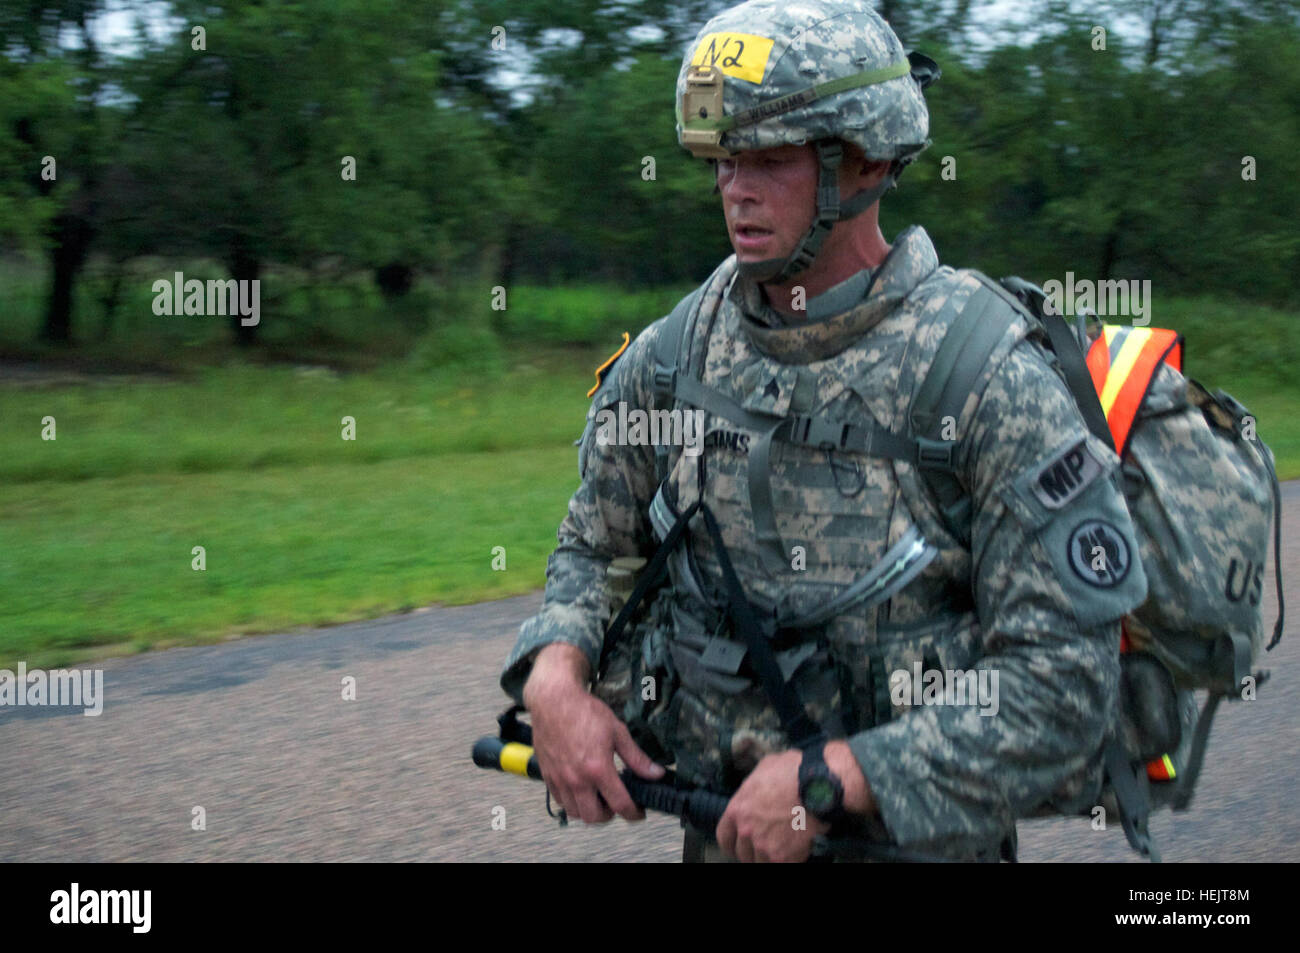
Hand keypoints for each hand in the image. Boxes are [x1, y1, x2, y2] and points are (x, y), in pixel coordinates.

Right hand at [522, 643, 664, 823]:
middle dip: (609, 815)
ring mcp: (560, 779)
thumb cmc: (585, 711)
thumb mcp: (617, 731)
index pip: (620, 804)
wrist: (553, 700)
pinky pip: (560, 801)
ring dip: (589, 811)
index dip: (633, 813)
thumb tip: (656, 773)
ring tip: (598, 797)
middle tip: (616, 803)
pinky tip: (581, 789)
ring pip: (575, 812)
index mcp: (598, 769)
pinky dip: (572, 802)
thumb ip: (636, 758)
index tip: (638, 812)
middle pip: (594, 817)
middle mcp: (577, 779)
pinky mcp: (547, 775)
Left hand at [716, 749, 827, 862]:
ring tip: (780, 848)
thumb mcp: (766, 767)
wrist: (820, 786)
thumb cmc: (794, 772)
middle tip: (765, 844)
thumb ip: (756, 782)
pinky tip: (793, 851)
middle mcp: (746, 831)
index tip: (738, 844)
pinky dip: (787, 860)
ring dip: (768, 857)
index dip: (732, 842)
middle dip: (752, 850)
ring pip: (760, 862)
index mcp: (737, 809)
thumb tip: (758, 785)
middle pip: (742, 853)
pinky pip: (781, 865)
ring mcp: (764, 846)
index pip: (724, 837)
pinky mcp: (784, 857)